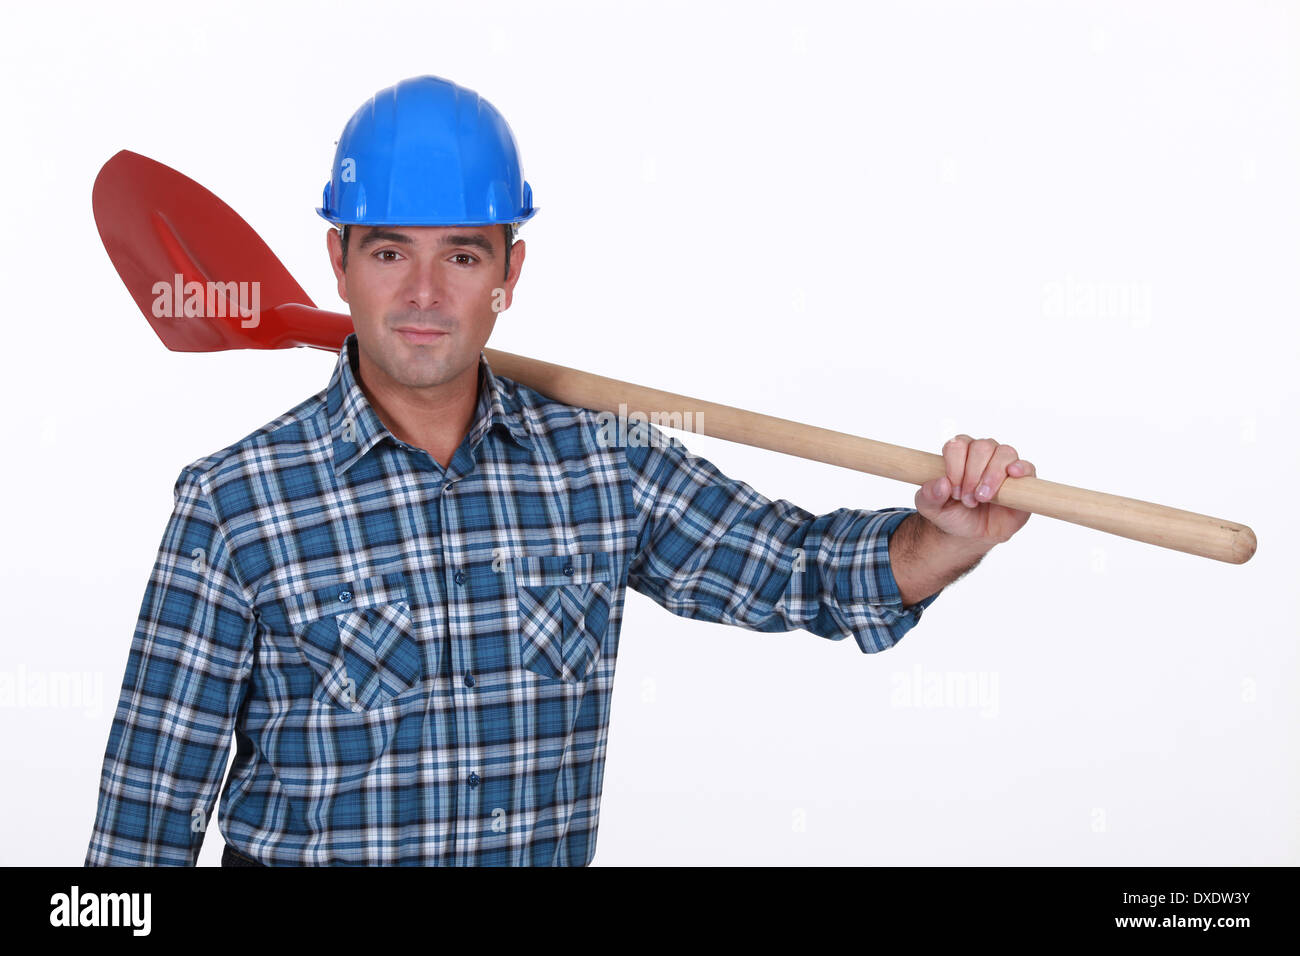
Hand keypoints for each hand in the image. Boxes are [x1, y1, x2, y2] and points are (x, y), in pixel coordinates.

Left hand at [914, 435, 1036, 545]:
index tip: (953, 490)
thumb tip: (941, 484)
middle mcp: (982, 454)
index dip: (955, 467)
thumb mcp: (931, 509)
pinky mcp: (1023, 479)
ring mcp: (1003, 464)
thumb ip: (928, 496)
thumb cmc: (952, 514)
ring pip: (1003, 453)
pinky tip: (1012, 475)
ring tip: (983, 497)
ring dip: (992, 475)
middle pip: (981, 447)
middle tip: (967, 498)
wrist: (971, 534)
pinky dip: (1021, 468)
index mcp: (958, 454)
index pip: (957, 445)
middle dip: (972, 474)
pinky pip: (1027, 466)